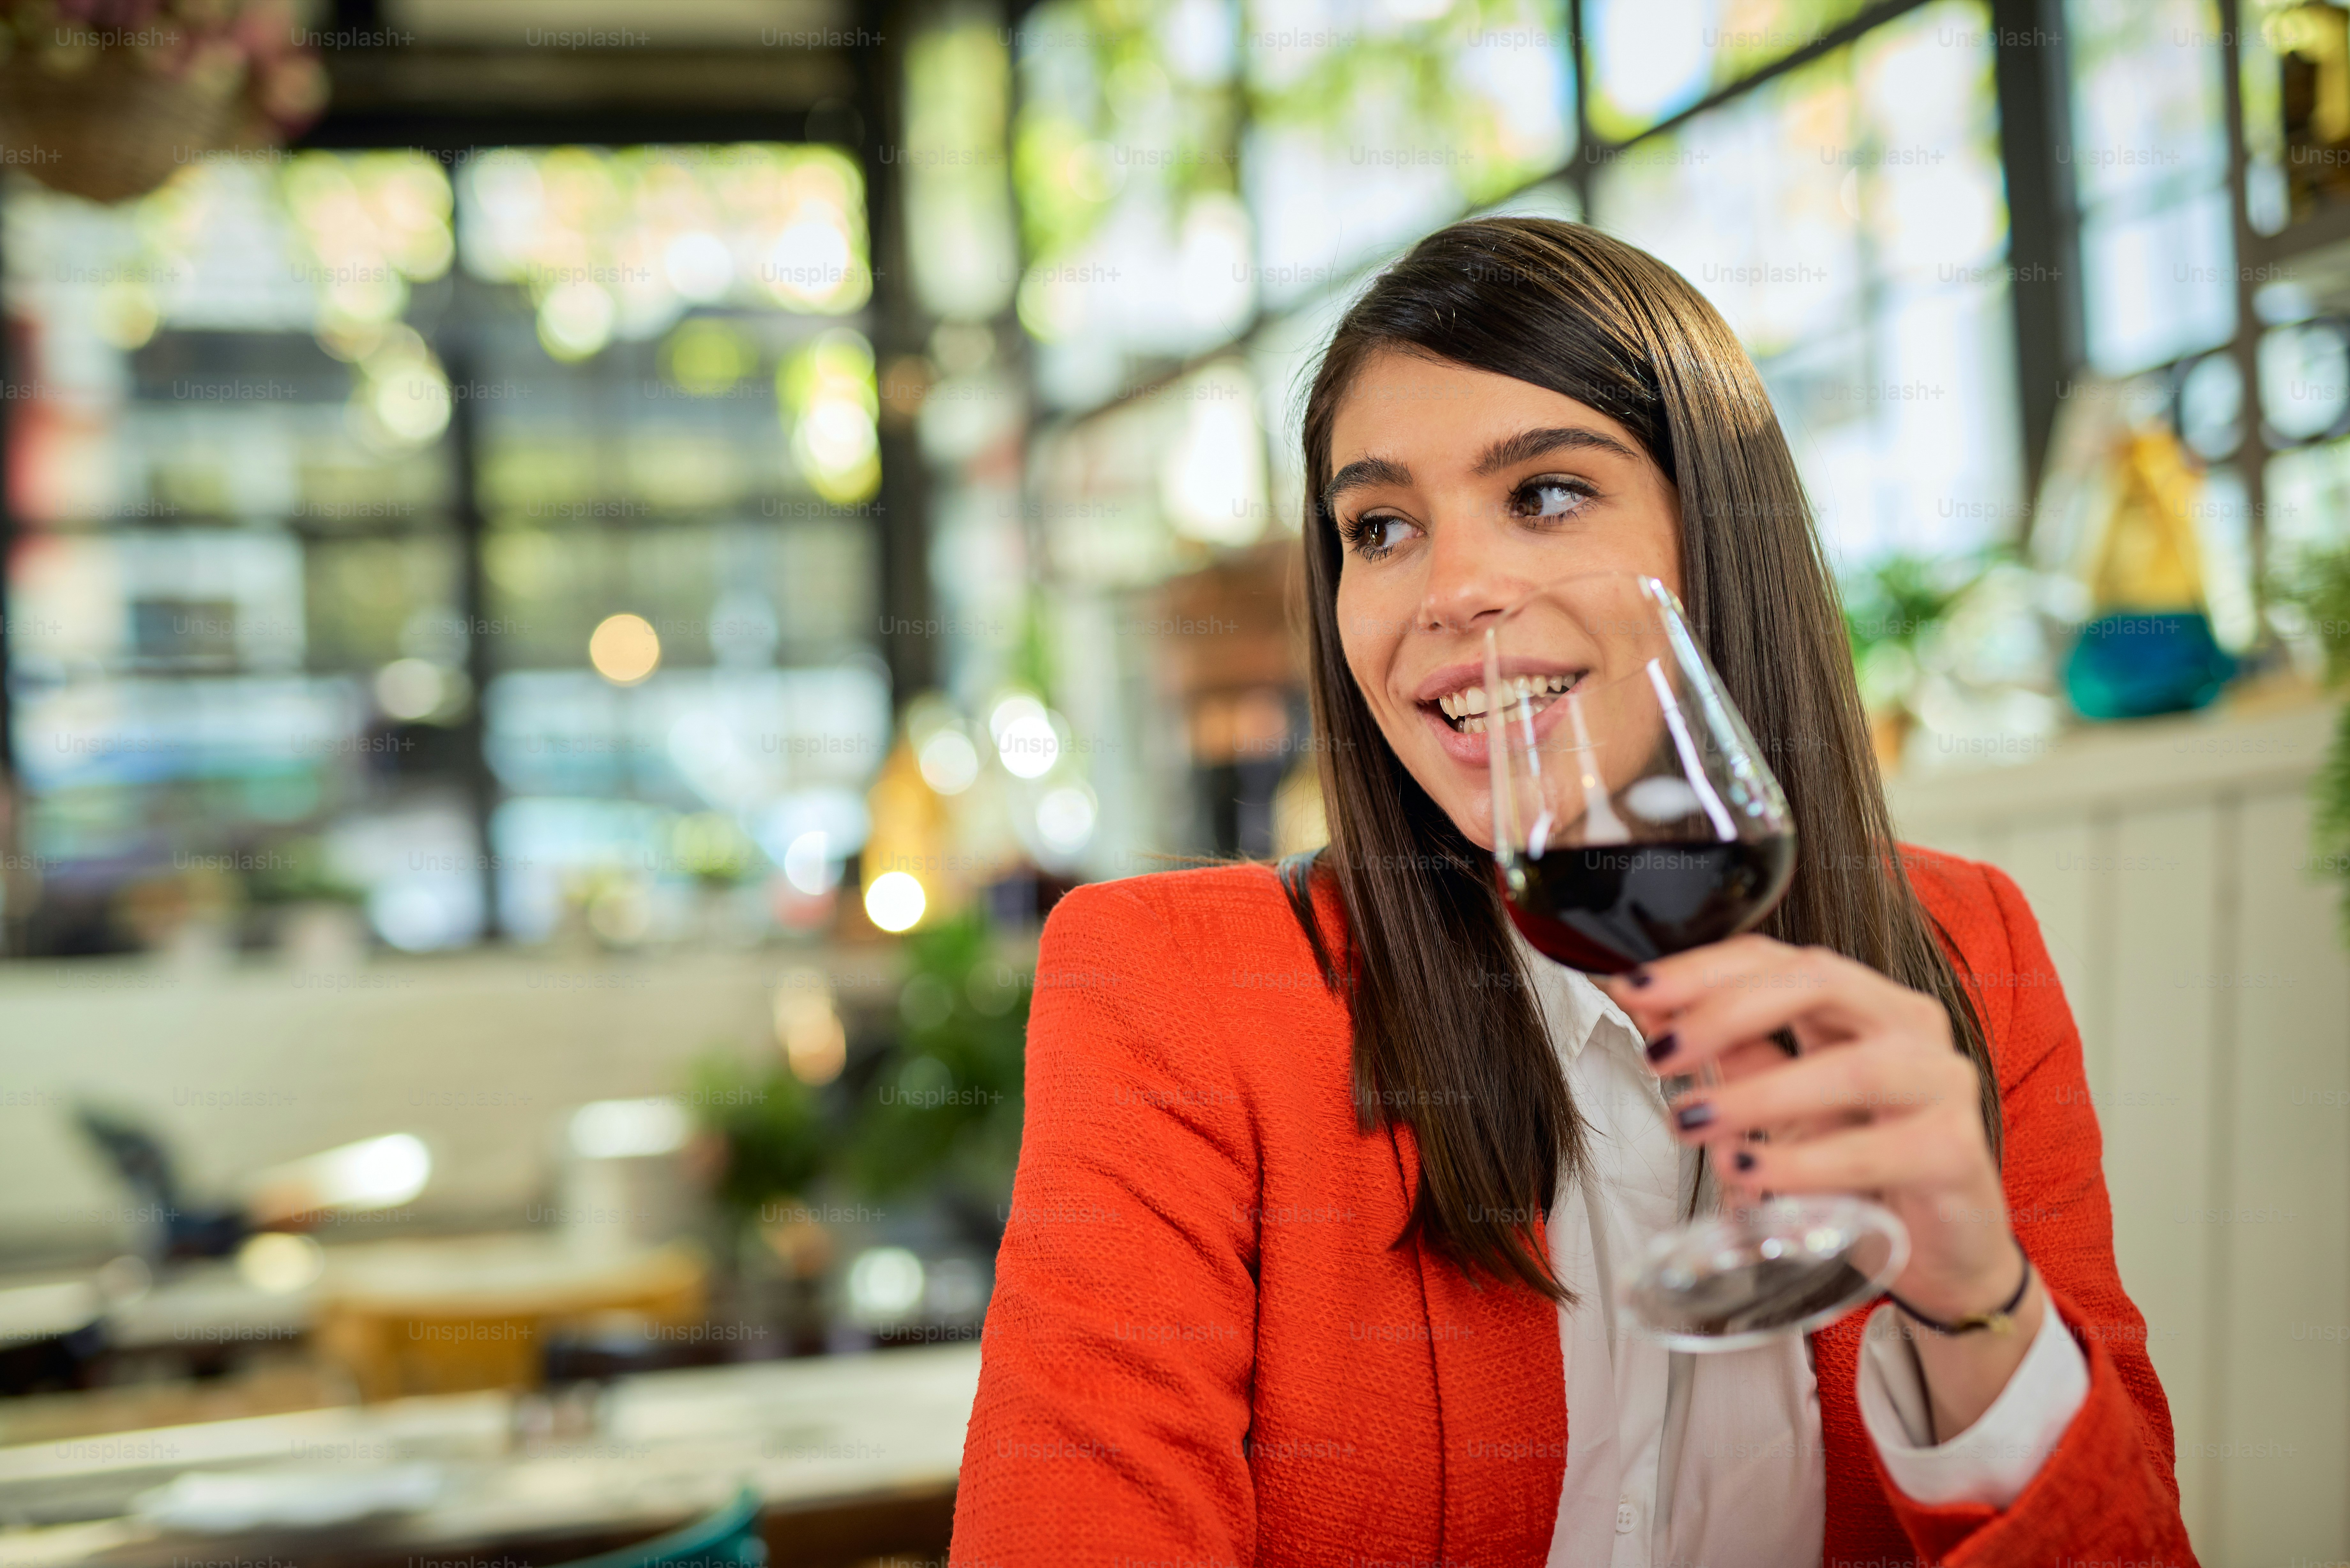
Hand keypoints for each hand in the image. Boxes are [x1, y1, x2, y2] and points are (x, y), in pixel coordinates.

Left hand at [1594, 934, 2044, 1438]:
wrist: (1941, 1254)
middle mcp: (1910, 1025)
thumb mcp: (1782, 1105)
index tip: (1633, 989)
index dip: (1701, 969)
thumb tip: (1647, 1006)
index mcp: (1863, 1001)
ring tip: (1689, 1120)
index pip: (1778, 959)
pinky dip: (1802, 1160)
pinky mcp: (1956, 1152)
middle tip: (1661, 1053)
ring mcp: (1942, 1084)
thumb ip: (1729, 1054)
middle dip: (1727, 1011)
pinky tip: (1747, 1170)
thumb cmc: (1859, 1169)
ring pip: (1852, 1068)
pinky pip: (1874, 1149)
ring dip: (1757, 1094)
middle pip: (1819, 983)